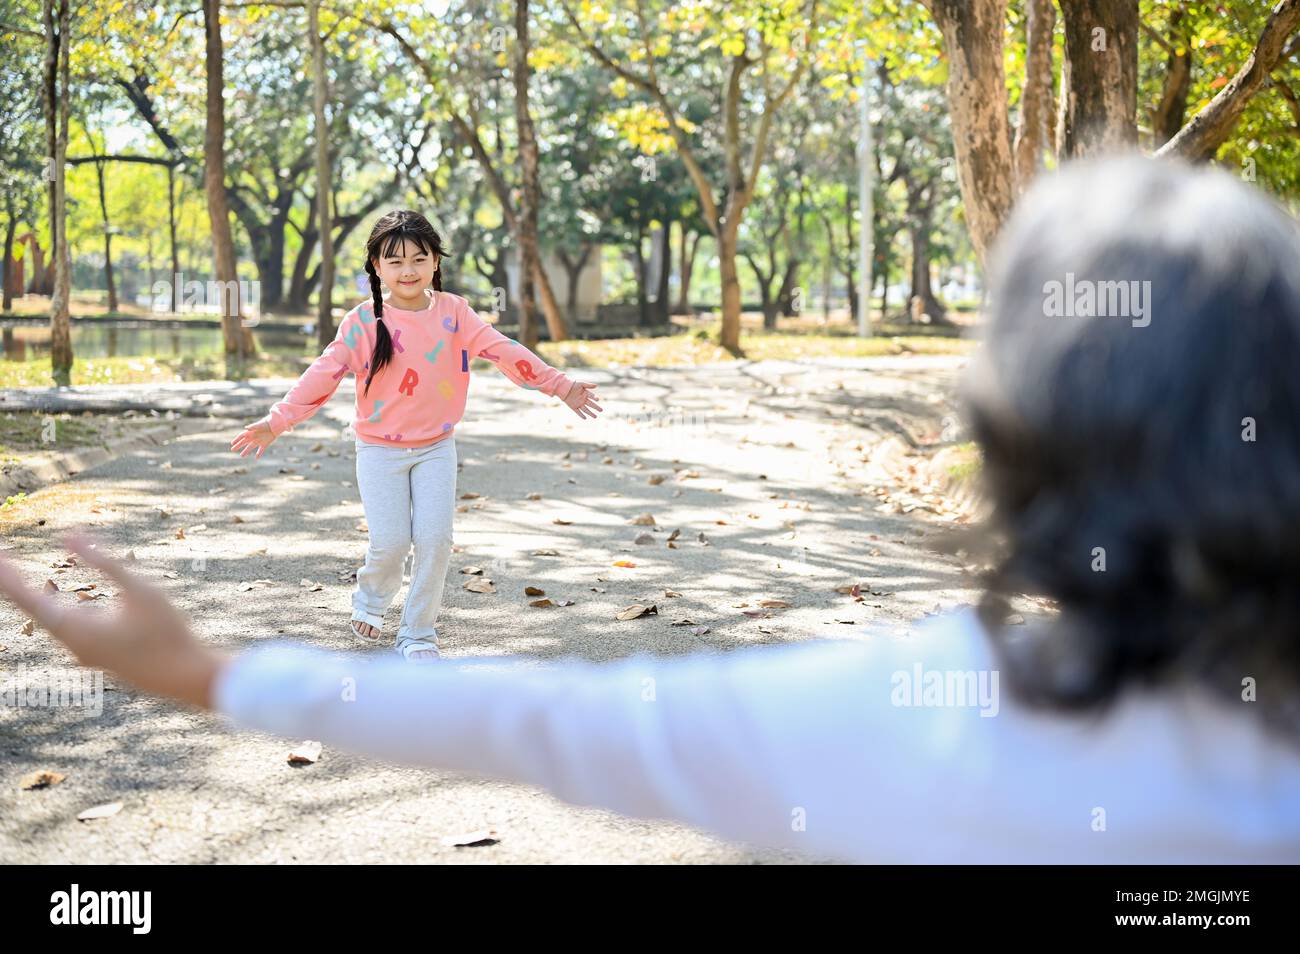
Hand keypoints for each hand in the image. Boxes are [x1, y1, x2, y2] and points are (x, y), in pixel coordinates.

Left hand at [0, 532, 228, 710]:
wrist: (187, 678)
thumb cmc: (168, 632)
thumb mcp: (141, 590)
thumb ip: (104, 562)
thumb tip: (70, 535)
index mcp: (79, 630)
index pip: (30, 600)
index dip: (10, 577)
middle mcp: (74, 646)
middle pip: (35, 612)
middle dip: (17, 586)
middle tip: (1, 563)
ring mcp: (86, 655)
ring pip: (51, 624)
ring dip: (35, 600)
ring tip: (19, 582)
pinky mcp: (99, 658)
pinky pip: (67, 632)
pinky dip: (54, 613)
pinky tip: (58, 607)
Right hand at [230, 418, 276, 457]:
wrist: (275, 426)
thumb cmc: (267, 424)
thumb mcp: (260, 425)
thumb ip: (253, 426)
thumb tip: (246, 428)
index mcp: (251, 432)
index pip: (242, 436)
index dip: (237, 439)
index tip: (232, 443)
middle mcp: (254, 437)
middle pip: (244, 442)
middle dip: (238, 446)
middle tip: (232, 449)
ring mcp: (259, 441)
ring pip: (251, 447)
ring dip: (246, 451)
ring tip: (241, 455)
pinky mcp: (265, 444)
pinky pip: (261, 450)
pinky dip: (259, 454)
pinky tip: (256, 458)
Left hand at [562, 381, 602, 419]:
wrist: (564, 388)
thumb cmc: (573, 385)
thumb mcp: (581, 384)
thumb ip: (588, 385)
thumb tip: (596, 385)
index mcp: (586, 394)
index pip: (592, 396)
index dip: (594, 398)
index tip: (597, 399)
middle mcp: (583, 400)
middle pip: (591, 404)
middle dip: (596, 407)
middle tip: (601, 410)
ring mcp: (579, 404)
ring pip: (586, 410)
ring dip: (590, 413)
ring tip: (595, 417)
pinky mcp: (574, 407)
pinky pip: (578, 412)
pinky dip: (581, 415)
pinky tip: (585, 418)